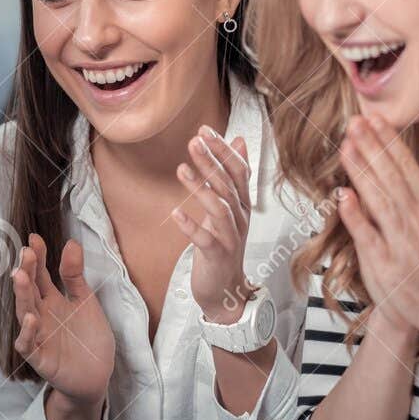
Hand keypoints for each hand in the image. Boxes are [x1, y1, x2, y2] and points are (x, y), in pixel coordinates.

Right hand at [11, 235, 113, 409]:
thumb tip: (71, 243)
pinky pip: (28, 345)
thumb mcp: (85, 301)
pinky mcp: (40, 358)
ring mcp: (39, 336)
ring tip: (20, 276)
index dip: (37, 257)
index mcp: (52, 300)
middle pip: (30, 290)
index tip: (34, 238)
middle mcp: (41, 315)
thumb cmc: (88, 338)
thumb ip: (75, 275)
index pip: (40, 274)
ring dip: (22, 295)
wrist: (98, 375)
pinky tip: (32, 317)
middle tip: (25, 252)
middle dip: (26, 271)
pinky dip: (27, 332)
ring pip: (24, 313)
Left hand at [172, 126, 254, 323]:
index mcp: (243, 204)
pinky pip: (205, 239)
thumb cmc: (223, 244)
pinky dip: (191, 226)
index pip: (238, 170)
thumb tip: (239, 140)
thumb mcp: (230, 207)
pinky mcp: (217, 255)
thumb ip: (233, 175)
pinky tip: (175, 213)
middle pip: (229, 185)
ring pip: (220, 209)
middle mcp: (241, 218)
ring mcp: (231, 237)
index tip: (204, 130)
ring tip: (182, 169)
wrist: (226, 289)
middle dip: (211, 161)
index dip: (223, 150)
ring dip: (201, 188)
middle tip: (194, 141)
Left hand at [336, 116, 418, 342]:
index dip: (390, 142)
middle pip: (390, 179)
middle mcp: (415, 222)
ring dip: (360, 173)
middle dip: (372, 148)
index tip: (376, 119)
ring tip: (345, 146)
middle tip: (354, 122)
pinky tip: (343, 195)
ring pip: (377, 201)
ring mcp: (399, 243)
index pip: (408, 168)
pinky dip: (355, 216)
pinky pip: (367, 236)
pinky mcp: (383, 264)